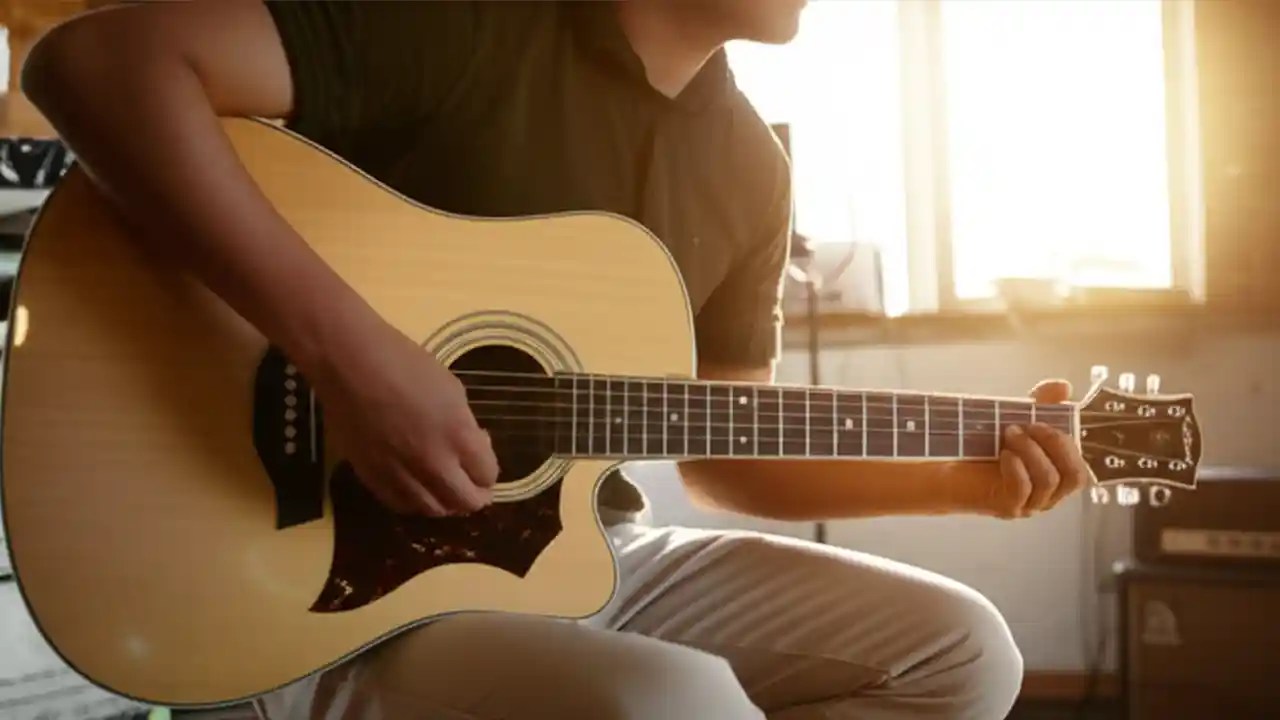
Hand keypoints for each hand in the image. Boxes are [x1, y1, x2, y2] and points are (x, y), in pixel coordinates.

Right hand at [309, 317, 499, 516]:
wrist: (349, 363)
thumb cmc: (404, 364)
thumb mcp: (451, 390)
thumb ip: (465, 426)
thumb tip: (471, 447)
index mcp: (459, 435)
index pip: (487, 475)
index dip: (487, 469)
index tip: (480, 455)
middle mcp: (433, 463)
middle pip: (466, 502)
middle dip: (475, 495)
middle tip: (471, 484)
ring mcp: (401, 474)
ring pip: (433, 510)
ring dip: (445, 502)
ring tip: (444, 489)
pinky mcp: (372, 478)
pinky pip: (401, 505)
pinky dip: (415, 503)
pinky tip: (417, 490)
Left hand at [989, 379, 1088, 518]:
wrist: (943, 470)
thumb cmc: (981, 449)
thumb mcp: (1015, 421)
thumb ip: (1041, 404)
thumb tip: (1064, 387)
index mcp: (1054, 480)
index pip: (1079, 470)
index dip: (1069, 443)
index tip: (1043, 420)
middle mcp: (1045, 497)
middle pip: (1074, 477)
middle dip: (1056, 444)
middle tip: (1029, 425)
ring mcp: (1027, 505)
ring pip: (1049, 480)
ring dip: (1031, 449)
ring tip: (1009, 432)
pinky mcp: (1006, 507)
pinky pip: (1023, 488)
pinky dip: (1017, 466)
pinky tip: (1004, 454)